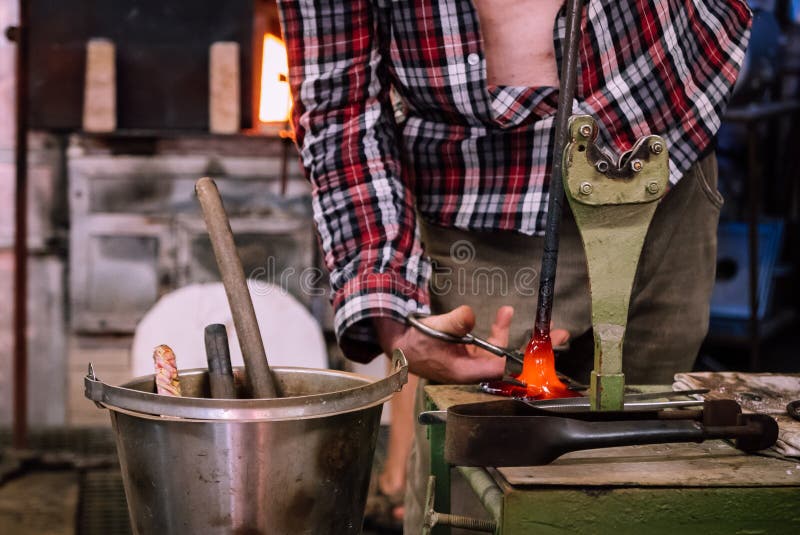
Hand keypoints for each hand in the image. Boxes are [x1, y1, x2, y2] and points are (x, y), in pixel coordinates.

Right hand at [373, 305, 513, 383]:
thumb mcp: (434, 328)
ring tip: (504, 313)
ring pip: (492, 353)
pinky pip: (484, 348)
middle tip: (506, 312)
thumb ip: (454, 322)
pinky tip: (496, 320)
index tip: (510, 334)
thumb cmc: (415, 342)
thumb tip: (470, 314)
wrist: (400, 346)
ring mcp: (467, 364)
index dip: (507, 355)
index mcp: (462, 371)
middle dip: (504, 337)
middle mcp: (468, 371)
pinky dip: (490, 335)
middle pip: (497, 360)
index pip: (495, 370)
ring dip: (499, 334)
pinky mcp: (464, 357)